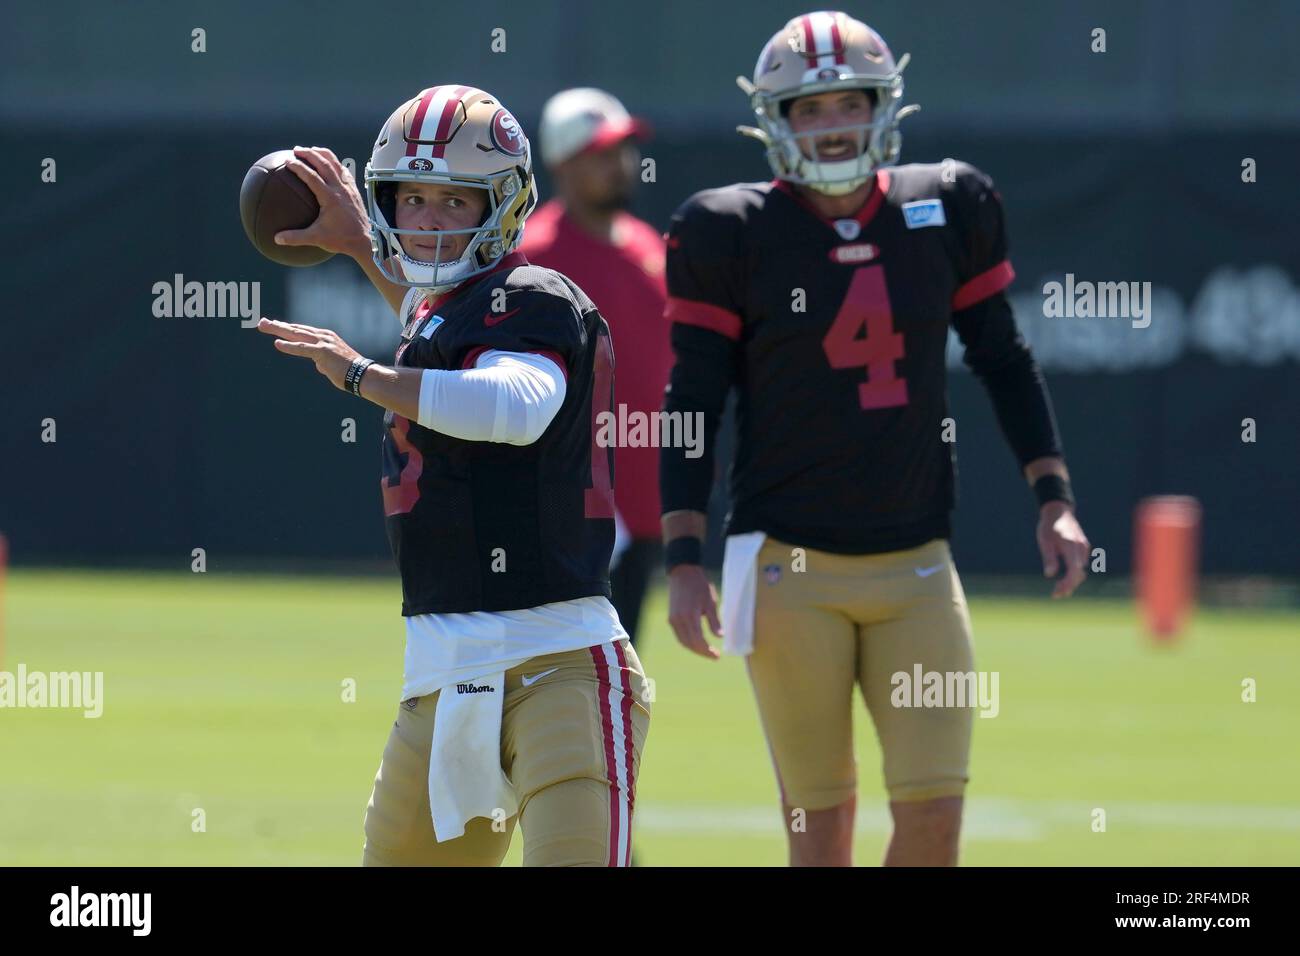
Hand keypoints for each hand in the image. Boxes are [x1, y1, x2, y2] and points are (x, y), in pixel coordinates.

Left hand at [257, 318, 362, 390]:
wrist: (362, 375)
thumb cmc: (350, 372)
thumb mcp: (333, 364)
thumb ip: (323, 362)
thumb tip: (318, 366)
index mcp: (326, 337)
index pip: (303, 330)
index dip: (287, 327)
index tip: (274, 324)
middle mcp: (323, 336)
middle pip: (296, 329)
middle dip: (278, 325)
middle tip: (262, 322)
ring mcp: (323, 343)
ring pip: (296, 334)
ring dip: (279, 330)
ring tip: (264, 326)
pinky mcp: (322, 352)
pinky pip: (302, 348)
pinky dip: (288, 346)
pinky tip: (277, 343)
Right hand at [275, 146, 371, 260]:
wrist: (365, 241)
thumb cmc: (341, 240)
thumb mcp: (317, 238)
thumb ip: (296, 238)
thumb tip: (277, 239)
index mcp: (330, 198)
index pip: (311, 176)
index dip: (298, 167)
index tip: (287, 161)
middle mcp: (340, 189)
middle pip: (324, 164)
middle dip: (309, 153)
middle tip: (296, 149)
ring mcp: (349, 188)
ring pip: (336, 164)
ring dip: (323, 154)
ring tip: (311, 149)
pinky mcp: (355, 190)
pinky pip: (345, 171)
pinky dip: (336, 163)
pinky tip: (330, 163)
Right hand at [667, 564, 722, 659]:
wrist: (683, 572)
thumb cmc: (700, 585)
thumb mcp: (711, 602)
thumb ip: (714, 621)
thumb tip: (720, 637)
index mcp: (690, 616)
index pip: (698, 641)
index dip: (708, 651)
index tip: (717, 656)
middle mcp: (679, 620)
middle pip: (690, 644)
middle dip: (702, 652)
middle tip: (714, 656)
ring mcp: (673, 619)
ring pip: (683, 641)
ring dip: (694, 648)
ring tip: (707, 651)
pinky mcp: (671, 618)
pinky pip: (679, 635)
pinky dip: (688, 642)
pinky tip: (697, 643)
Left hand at [1037, 501, 1089, 597]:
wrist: (1058, 511)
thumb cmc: (1048, 526)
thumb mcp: (1044, 541)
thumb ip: (1049, 557)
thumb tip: (1049, 574)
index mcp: (1071, 545)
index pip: (1074, 570)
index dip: (1068, 583)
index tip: (1057, 592)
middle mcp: (1080, 547)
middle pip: (1079, 573)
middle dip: (1068, 586)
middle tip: (1055, 595)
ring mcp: (1084, 547)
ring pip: (1081, 570)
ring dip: (1072, 581)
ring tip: (1059, 590)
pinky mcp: (1083, 548)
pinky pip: (1081, 564)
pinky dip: (1074, 573)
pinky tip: (1065, 580)